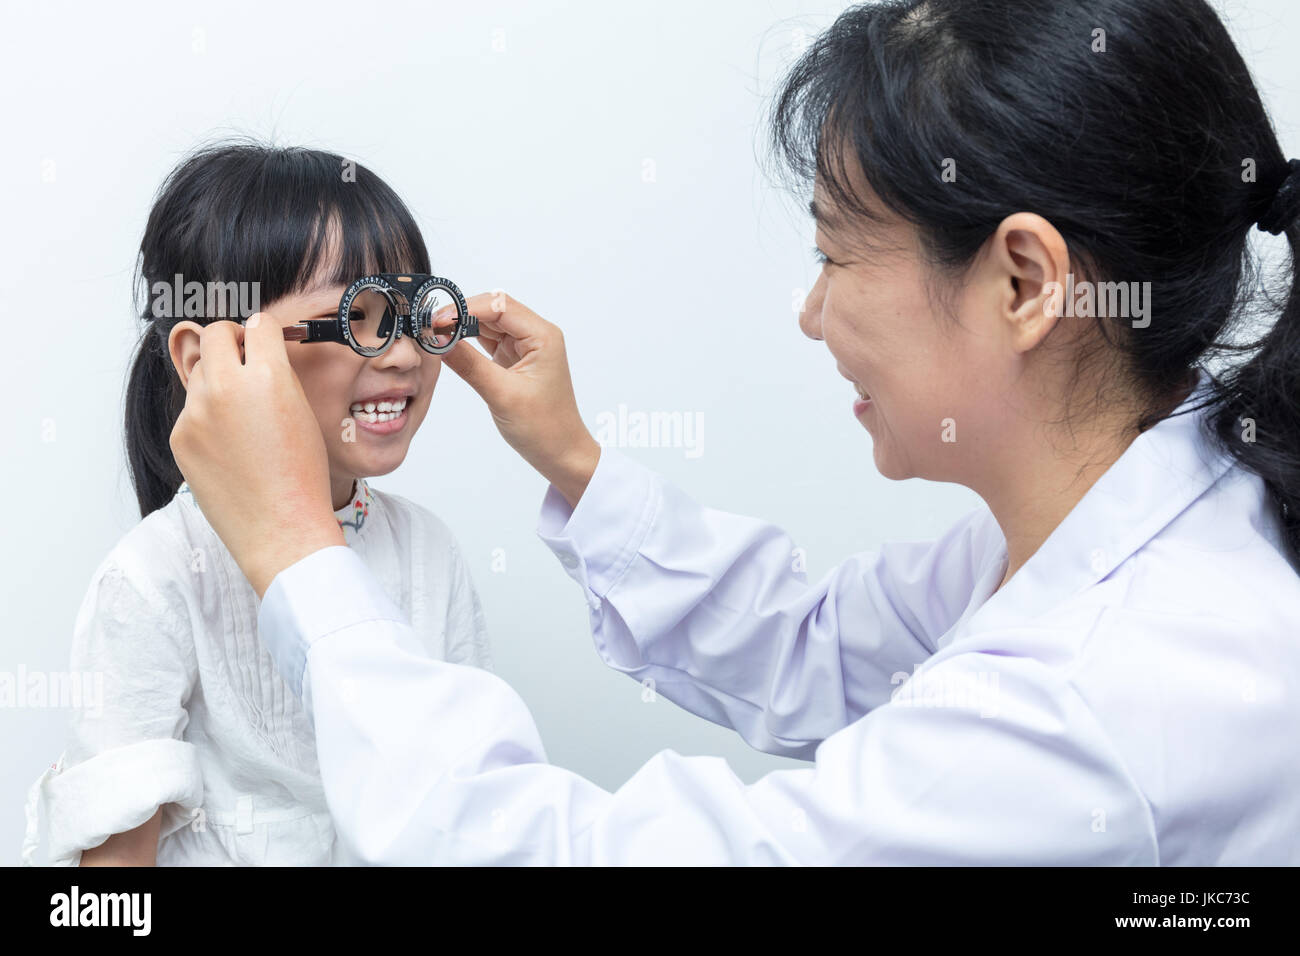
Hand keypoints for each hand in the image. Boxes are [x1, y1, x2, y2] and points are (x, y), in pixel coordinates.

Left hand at [169, 313, 343, 596]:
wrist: (282, 529)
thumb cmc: (303, 476)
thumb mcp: (302, 412)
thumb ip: (276, 374)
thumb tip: (255, 350)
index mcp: (268, 375)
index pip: (259, 324)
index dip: (266, 331)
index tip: (268, 339)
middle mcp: (226, 386)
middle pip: (217, 334)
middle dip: (232, 340)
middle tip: (246, 358)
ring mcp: (196, 412)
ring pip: (201, 374)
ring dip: (219, 381)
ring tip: (245, 417)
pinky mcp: (180, 436)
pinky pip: (192, 411)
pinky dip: (208, 418)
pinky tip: (231, 447)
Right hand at [439, 292, 599, 508]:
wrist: (561, 454)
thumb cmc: (544, 428)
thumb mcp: (502, 394)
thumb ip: (469, 364)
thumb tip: (438, 339)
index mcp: (542, 337)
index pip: (499, 306)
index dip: (466, 308)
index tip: (436, 321)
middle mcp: (536, 336)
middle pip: (492, 310)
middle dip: (461, 315)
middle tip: (429, 328)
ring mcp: (525, 348)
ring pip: (488, 324)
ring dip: (462, 327)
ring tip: (434, 336)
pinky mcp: (514, 361)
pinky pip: (487, 341)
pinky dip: (468, 342)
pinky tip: (450, 346)